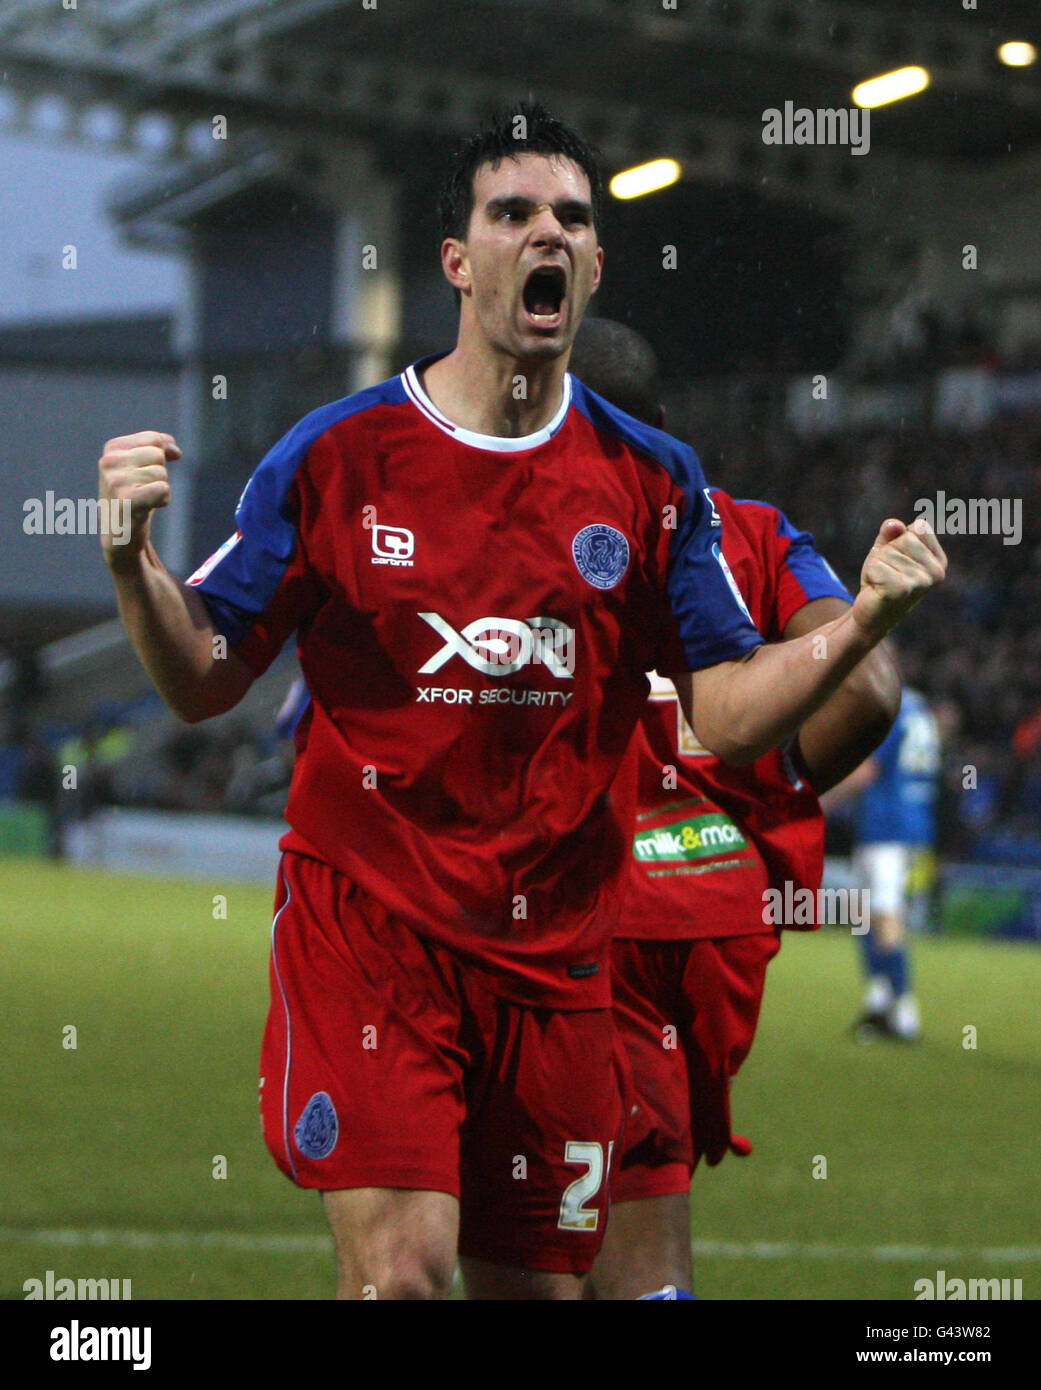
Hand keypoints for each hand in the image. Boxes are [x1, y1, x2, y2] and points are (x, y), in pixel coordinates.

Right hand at [98, 431, 180, 566]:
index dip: (162, 456)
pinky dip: (162, 500)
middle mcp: (109, 461)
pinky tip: (147, 509)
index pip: (154, 440)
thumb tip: (175, 451)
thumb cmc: (135, 498)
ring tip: (143, 500)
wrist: (121, 536)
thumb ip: (159, 449)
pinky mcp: (126, 500)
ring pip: (161, 473)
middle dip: (159, 474)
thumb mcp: (142, 466)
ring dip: (160, 489)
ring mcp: (115, 481)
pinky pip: (162, 488)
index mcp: (112, 449)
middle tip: (143, 490)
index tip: (148, 473)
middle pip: (158, 455)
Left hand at [851, 517, 946, 640]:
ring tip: (881, 582)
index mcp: (939, 560)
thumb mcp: (887, 551)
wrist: (872, 616)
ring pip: (888, 552)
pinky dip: (870, 575)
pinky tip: (876, 589)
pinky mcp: (902, 589)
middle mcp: (937, 571)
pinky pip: (877, 565)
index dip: (899, 539)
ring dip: (876, 565)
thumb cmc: (882, 580)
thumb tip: (893, 524)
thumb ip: (891, 534)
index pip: (919, 527)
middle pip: (904, 538)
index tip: (896, 560)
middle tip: (886, 574)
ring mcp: (922, 582)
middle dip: (886, 552)